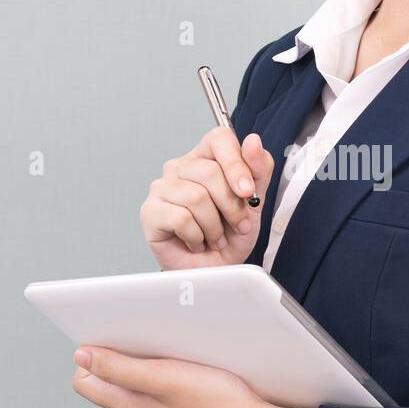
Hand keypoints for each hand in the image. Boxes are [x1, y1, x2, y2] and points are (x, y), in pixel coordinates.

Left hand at [71, 346, 261, 407]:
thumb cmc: (214, 403)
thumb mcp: (163, 379)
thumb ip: (119, 370)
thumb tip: (80, 357)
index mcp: (126, 406)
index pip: (84, 381)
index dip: (92, 355)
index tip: (113, 336)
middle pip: (105, 383)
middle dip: (112, 357)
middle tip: (138, 338)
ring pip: (130, 388)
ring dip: (137, 366)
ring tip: (162, 349)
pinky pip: (154, 393)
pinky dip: (158, 376)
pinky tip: (179, 366)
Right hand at [140, 128, 274, 270]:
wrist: (216, 269)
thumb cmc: (230, 234)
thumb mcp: (255, 202)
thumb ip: (258, 170)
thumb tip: (253, 141)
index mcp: (205, 157)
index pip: (219, 138)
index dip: (236, 164)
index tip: (248, 192)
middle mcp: (180, 168)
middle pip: (209, 172)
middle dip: (231, 206)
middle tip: (237, 225)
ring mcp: (162, 188)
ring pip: (196, 197)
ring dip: (214, 226)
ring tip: (215, 236)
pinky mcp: (150, 211)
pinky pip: (180, 218)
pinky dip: (196, 236)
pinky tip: (197, 241)